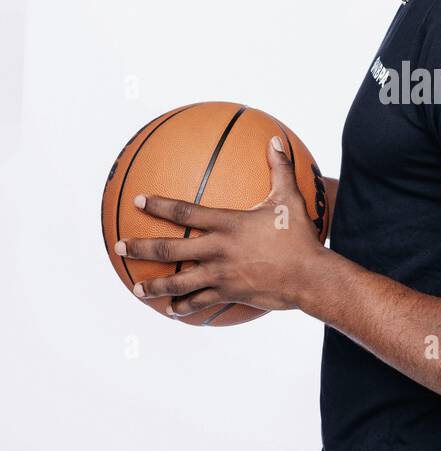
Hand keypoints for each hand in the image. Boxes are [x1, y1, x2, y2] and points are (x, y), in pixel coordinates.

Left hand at [114, 135, 325, 315]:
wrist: (310, 276)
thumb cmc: (300, 236)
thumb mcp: (289, 199)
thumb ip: (279, 169)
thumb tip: (276, 139)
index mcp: (227, 224)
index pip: (184, 212)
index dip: (159, 205)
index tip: (139, 199)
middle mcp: (217, 250)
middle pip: (170, 250)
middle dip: (141, 248)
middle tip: (119, 246)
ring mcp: (221, 275)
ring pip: (179, 283)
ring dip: (155, 287)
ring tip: (137, 289)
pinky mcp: (229, 293)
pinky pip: (200, 302)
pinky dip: (184, 307)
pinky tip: (172, 311)